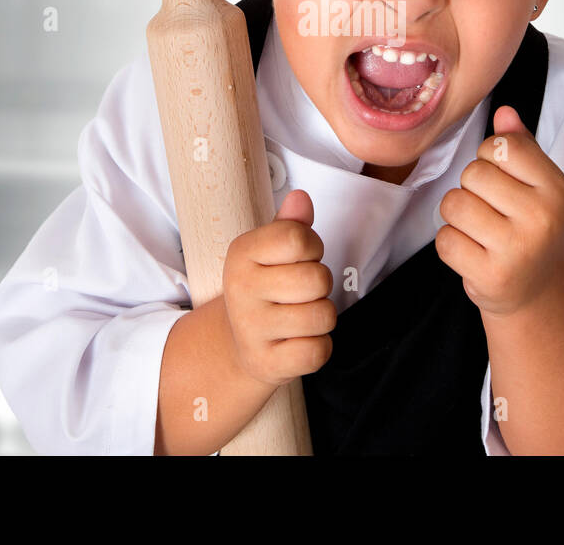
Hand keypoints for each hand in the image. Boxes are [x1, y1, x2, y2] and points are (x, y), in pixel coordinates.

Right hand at [222, 189, 335, 386]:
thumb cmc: (266, 289)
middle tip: (300, 293)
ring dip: (321, 318)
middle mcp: (240, 289)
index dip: (312, 247)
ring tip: (299, 316)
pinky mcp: (266, 363)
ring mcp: (251, 329)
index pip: (298, 237)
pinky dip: (318, 347)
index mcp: (241, 253)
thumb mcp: (271, 252)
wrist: (240, 344)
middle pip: (318, 279)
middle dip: (321, 286)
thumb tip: (301, 199)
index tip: (300, 258)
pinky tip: (298, 342)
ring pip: (323, 316)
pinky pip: (318, 351)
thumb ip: (290, 224)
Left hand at [435, 105, 563, 316]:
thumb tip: (504, 111)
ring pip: (454, 204)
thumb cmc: (531, 229)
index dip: (489, 158)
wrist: (536, 292)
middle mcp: (542, 217)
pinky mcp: (491, 275)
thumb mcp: (537, 187)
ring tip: (479, 230)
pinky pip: (445, 240)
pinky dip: (451, 244)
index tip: (502, 180)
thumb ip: (521, 147)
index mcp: (556, 189)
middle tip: (490, 211)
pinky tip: (473, 252)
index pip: (501, 147)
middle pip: (473, 174)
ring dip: (457, 216)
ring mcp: (517, 249)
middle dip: (471, 189)